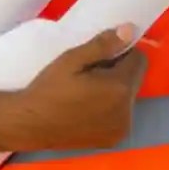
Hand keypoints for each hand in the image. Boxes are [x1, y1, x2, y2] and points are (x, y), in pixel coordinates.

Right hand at [11, 24, 148, 151]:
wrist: (29, 123)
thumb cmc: (49, 88)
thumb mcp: (72, 59)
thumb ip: (104, 45)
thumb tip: (130, 30)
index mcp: (119, 88)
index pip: (139, 60)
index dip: (122, 52)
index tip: (100, 56)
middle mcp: (127, 111)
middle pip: (134, 79)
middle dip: (119, 71)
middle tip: (90, 72)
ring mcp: (121, 128)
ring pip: (128, 98)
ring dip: (115, 90)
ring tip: (87, 91)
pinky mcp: (112, 139)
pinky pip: (120, 115)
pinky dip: (111, 109)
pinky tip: (88, 108)